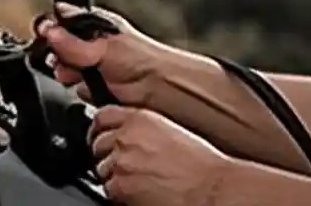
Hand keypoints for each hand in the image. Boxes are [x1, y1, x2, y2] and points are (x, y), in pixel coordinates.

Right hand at [34, 3, 165, 106]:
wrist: (159, 90)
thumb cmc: (142, 59)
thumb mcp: (101, 45)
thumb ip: (71, 41)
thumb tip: (47, 30)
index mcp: (93, 25)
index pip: (60, 23)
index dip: (50, 31)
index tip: (45, 38)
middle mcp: (91, 44)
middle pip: (58, 48)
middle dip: (58, 57)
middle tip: (63, 61)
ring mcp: (93, 66)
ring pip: (65, 69)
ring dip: (67, 75)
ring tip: (78, 77)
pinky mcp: (94, 87)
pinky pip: (75, 88)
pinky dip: (78, 90)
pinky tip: (88, 89)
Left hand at [91, 105, 231, 205]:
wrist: (212, 188)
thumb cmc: (202, 165)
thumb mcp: (170, 131)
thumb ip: (142, 129)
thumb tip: (127, 134)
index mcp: (139, 119)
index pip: (102, 116)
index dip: (100, 128)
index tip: (100, 135)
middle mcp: (126, 137)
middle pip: (98, 143)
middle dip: (108, 154)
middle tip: (124, 165)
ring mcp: (121, 162)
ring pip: (101, 168)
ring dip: (114, 175)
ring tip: (138, 181)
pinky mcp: (121, 185)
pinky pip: (108, 189)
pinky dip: (120, 193)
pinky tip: (139, 192)